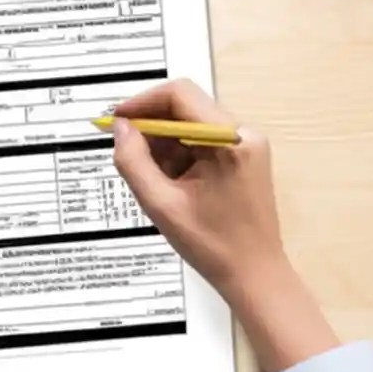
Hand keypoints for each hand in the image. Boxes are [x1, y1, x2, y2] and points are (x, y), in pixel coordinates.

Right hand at [111, 79, 338, 371]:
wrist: (255, 276)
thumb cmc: (214, 246)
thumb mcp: (161, 204)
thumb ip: (133, 161)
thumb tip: (120, 128)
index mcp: (229, 140)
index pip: (179, 95)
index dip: (142, 103)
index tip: (117, 122)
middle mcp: (242, 134)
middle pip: (184, 107)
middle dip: (150, 127)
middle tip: (126, 152)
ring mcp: (245, 145)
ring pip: (189, 125)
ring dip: (163, 145)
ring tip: (153, 181)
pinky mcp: (242, 158)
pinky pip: (199, 142)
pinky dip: (177, 156)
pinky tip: (169, 185)